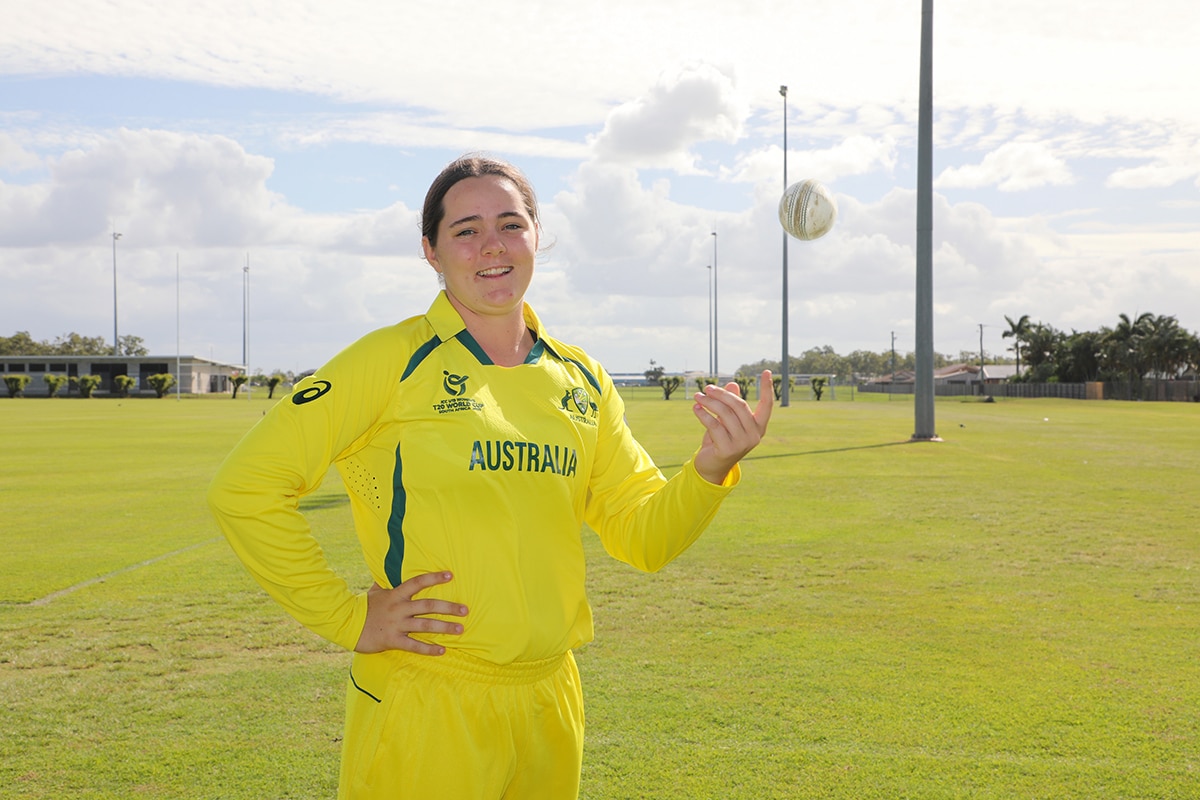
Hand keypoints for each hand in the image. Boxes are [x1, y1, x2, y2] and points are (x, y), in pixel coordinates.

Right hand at [354, 571, 467, 655]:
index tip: (450, 576)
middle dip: (448, 607)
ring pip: (425, 625)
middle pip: (428, 606)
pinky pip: (414, 645)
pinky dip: (428, 648)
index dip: (434, 578)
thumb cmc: (363, 607)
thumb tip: (389, 568)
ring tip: (460, 629)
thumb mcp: (375, 591)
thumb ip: (386, 581)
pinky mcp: (393, 640)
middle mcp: (399, 608)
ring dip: (444, 627)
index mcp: (396, 594)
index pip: (417, 583)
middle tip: (465, 610)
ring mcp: (397, 624)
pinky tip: (442, 651)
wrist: (345, 624)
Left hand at [691, 370, 773, 484]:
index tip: (766, 371)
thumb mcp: (727, 420)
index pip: (767, 405)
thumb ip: (731, 404)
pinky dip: (703, 414)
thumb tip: (732, 384)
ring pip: (724, 414)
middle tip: (707, 388)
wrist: (712, 466)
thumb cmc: (721, 439)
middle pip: (739, 406)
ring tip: (698, 396)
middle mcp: (754, 435)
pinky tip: (695, 408)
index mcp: (759, 427)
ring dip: (709, 402)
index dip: (767, 388)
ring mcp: (742, 443)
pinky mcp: (727, 449)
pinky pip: (714, 425)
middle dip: (721, 394)